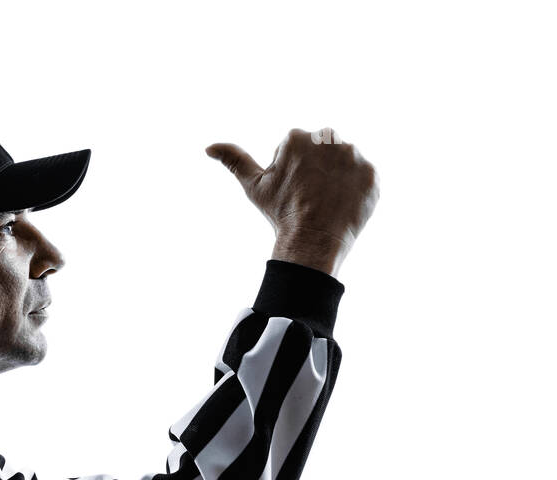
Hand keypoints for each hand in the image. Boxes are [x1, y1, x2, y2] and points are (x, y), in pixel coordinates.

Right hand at [206, 127, 379, 275]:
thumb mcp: (254, 186)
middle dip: (319, 172)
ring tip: (327, 203)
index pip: (301, 150)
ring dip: (339, 181)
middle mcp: (328, 138)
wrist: (310, 242)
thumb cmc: (280, 215)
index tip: (293, 192)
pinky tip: (343, 207)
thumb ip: (234, 160)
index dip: (296, 174)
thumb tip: (208, 147)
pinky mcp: (371, 174)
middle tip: (310, 199)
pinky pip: (365, 180)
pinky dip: (356, 193)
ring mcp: (354, 156)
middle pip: (325, 152)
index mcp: (298, 136)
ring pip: (345, 165)